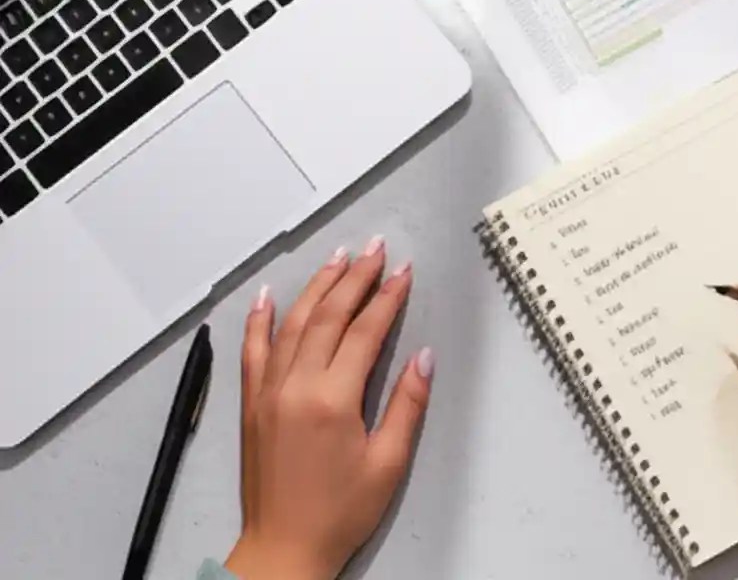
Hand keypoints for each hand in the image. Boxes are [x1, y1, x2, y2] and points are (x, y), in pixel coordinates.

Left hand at [225, 236, 433, 579]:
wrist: (283, 549)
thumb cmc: (340, 513)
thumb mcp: (389, 463)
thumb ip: (407, 405)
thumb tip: (423, 356)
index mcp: (333, 400)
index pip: (365, 333)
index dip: (388, 299)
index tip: (404, 272)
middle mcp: (295, 387)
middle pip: (328, 316)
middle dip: (355, 279)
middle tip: (376, 250)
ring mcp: (268, 392)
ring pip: (292, 324)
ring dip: (316, 286)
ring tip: (338, 258)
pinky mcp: (251, 404)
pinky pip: (253, 350)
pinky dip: (261, 319)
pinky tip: (269, 295)